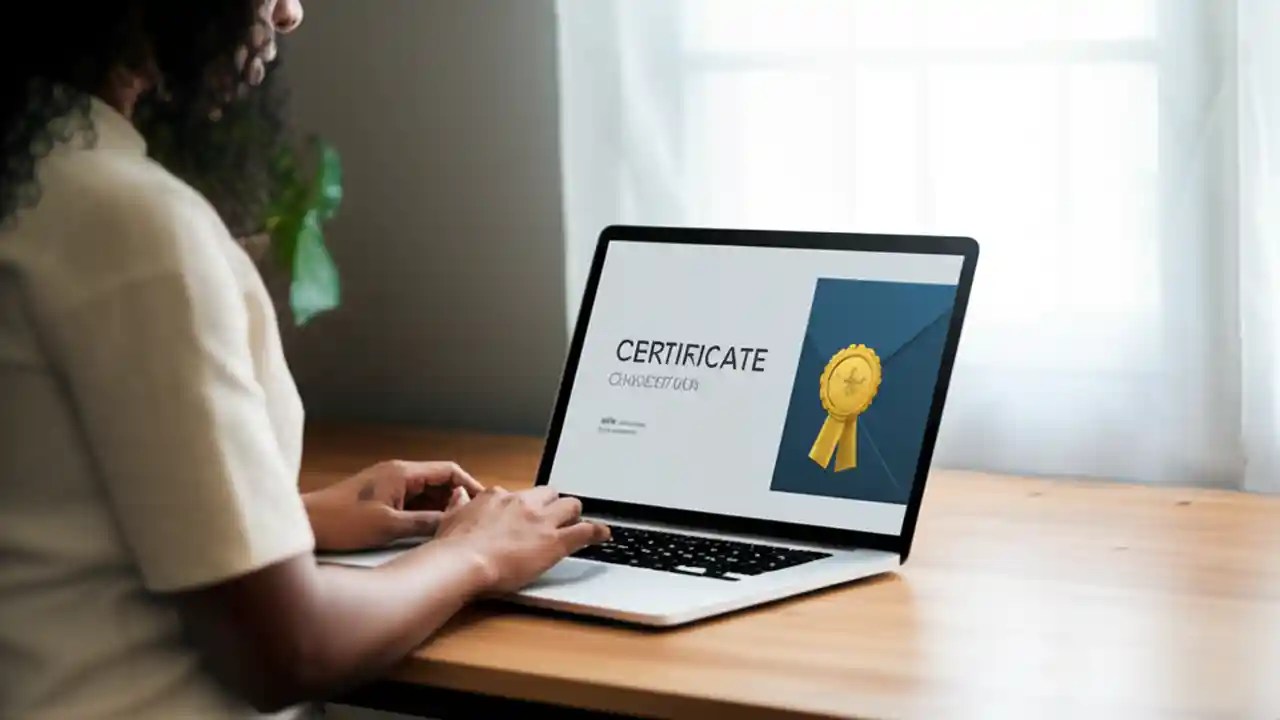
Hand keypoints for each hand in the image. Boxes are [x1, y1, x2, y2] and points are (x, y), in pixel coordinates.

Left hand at [304, 460, 484, 551]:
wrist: (306, 523)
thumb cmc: (343, 522)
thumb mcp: (389, 527)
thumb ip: (425, 523)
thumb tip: (454, 523)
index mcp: (403, 472)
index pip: (448, 470)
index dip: (469, 485)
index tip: (483, 503)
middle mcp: (398, 473)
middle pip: (439, 481)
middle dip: (457, 499)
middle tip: (470, 521)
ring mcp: (388, 484)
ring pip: (426, 492)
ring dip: (440, 507)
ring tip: (453, 528)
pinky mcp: (380, 497)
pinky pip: (412, 501)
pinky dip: (424, 513)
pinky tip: (429, 530)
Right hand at [432, 486, 609, 593]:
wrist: (463, 561)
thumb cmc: (454, 546)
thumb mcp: (451, 517)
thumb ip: (459, 504)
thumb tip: (459, 494)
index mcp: (499, 497)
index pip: (520, 495)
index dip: (525, 506)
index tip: (525, 514)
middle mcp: (524, 503)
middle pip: (550, 494)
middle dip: (553, 504)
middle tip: (553, 517)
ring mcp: (541, 521)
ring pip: (571, 505)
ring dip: (573, 514)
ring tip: (576, 523)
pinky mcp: (554, 541)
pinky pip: (585, 531)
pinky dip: (596, 531)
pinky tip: (603, 534)